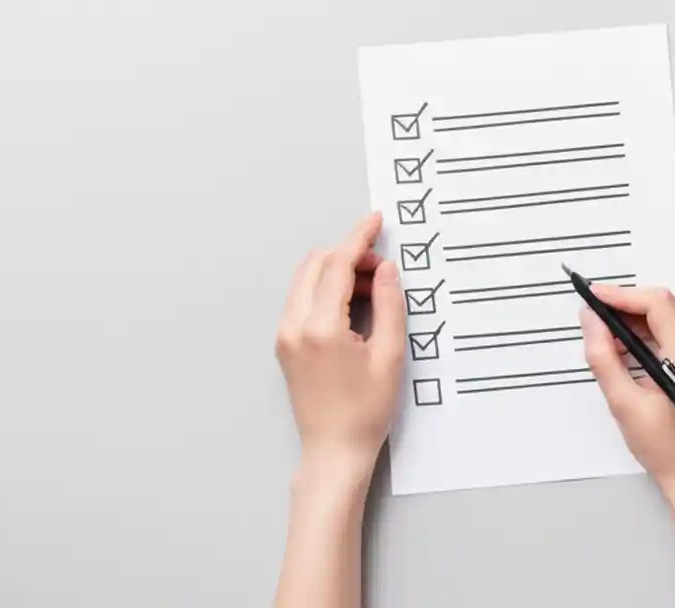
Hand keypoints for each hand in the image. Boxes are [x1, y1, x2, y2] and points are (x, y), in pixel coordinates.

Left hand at [275, 213, 406, 479]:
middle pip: (315, 265)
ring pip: (305, 280)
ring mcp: (285, 336)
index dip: (358, 238)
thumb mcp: (390, 356)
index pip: (336, 265)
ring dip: (336, 272)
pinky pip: (302, 300)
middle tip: (381, 267)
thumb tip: (386, 270)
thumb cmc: (365, 412)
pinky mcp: (285, 345)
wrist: (334, 451)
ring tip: (372, 290)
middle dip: (347, 255)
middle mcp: (294, 326)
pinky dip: (326, 291)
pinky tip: (354, 306)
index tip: (375, 222)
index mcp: (320, 327)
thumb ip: (390, 305)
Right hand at [579, 285, 674, 500]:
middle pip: (665, 307)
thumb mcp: (625, 404)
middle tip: (597, 317)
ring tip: (610, 337)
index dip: (622, 295)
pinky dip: (653, 334)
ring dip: (639, 321)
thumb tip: (591, 322)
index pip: (657, 305)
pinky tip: (632, 348)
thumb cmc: (668, 450)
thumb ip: (604, 358)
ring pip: (672, 318)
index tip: (595, 296)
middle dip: (627, 307)